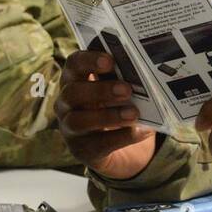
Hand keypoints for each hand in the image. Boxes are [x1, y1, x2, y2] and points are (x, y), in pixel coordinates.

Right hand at [55, 50, 156, 179]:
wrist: (120, 147)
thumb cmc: (118, 107)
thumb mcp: (119, 91)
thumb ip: (125, 80)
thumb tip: (146, 72)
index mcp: (74, 80)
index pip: (73, 64)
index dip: (88, 60)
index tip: (109, 61)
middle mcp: (66, 103)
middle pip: (73, 92)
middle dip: (100, 90)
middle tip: (126, 89)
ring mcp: (70, 128)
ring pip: (79, 121)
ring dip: (107, 116)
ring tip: (133, 113)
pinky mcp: (82, 150)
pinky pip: (98, 144)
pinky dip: (122, 137)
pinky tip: (141, 131)